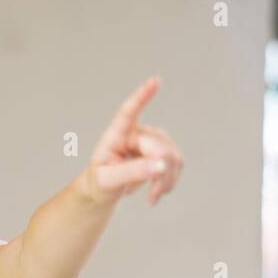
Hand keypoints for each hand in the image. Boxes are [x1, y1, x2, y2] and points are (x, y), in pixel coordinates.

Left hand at [80, 76, 183, 205]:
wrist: (106, 188)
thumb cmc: (100, 180)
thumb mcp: (108, 180)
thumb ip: (131, 172)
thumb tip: (160, 165)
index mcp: (117, 134)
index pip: (129, 111)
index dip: (142, 96)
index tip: (155, 81)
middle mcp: (138, 132)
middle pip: (159, 148)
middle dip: (158, 172)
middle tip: (150, 196)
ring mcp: (154, 140)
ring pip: (173, 157)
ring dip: (165, 181)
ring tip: (151, 197)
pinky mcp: (165, 151)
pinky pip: (177, 165)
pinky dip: (170, 182)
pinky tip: (158, 192)